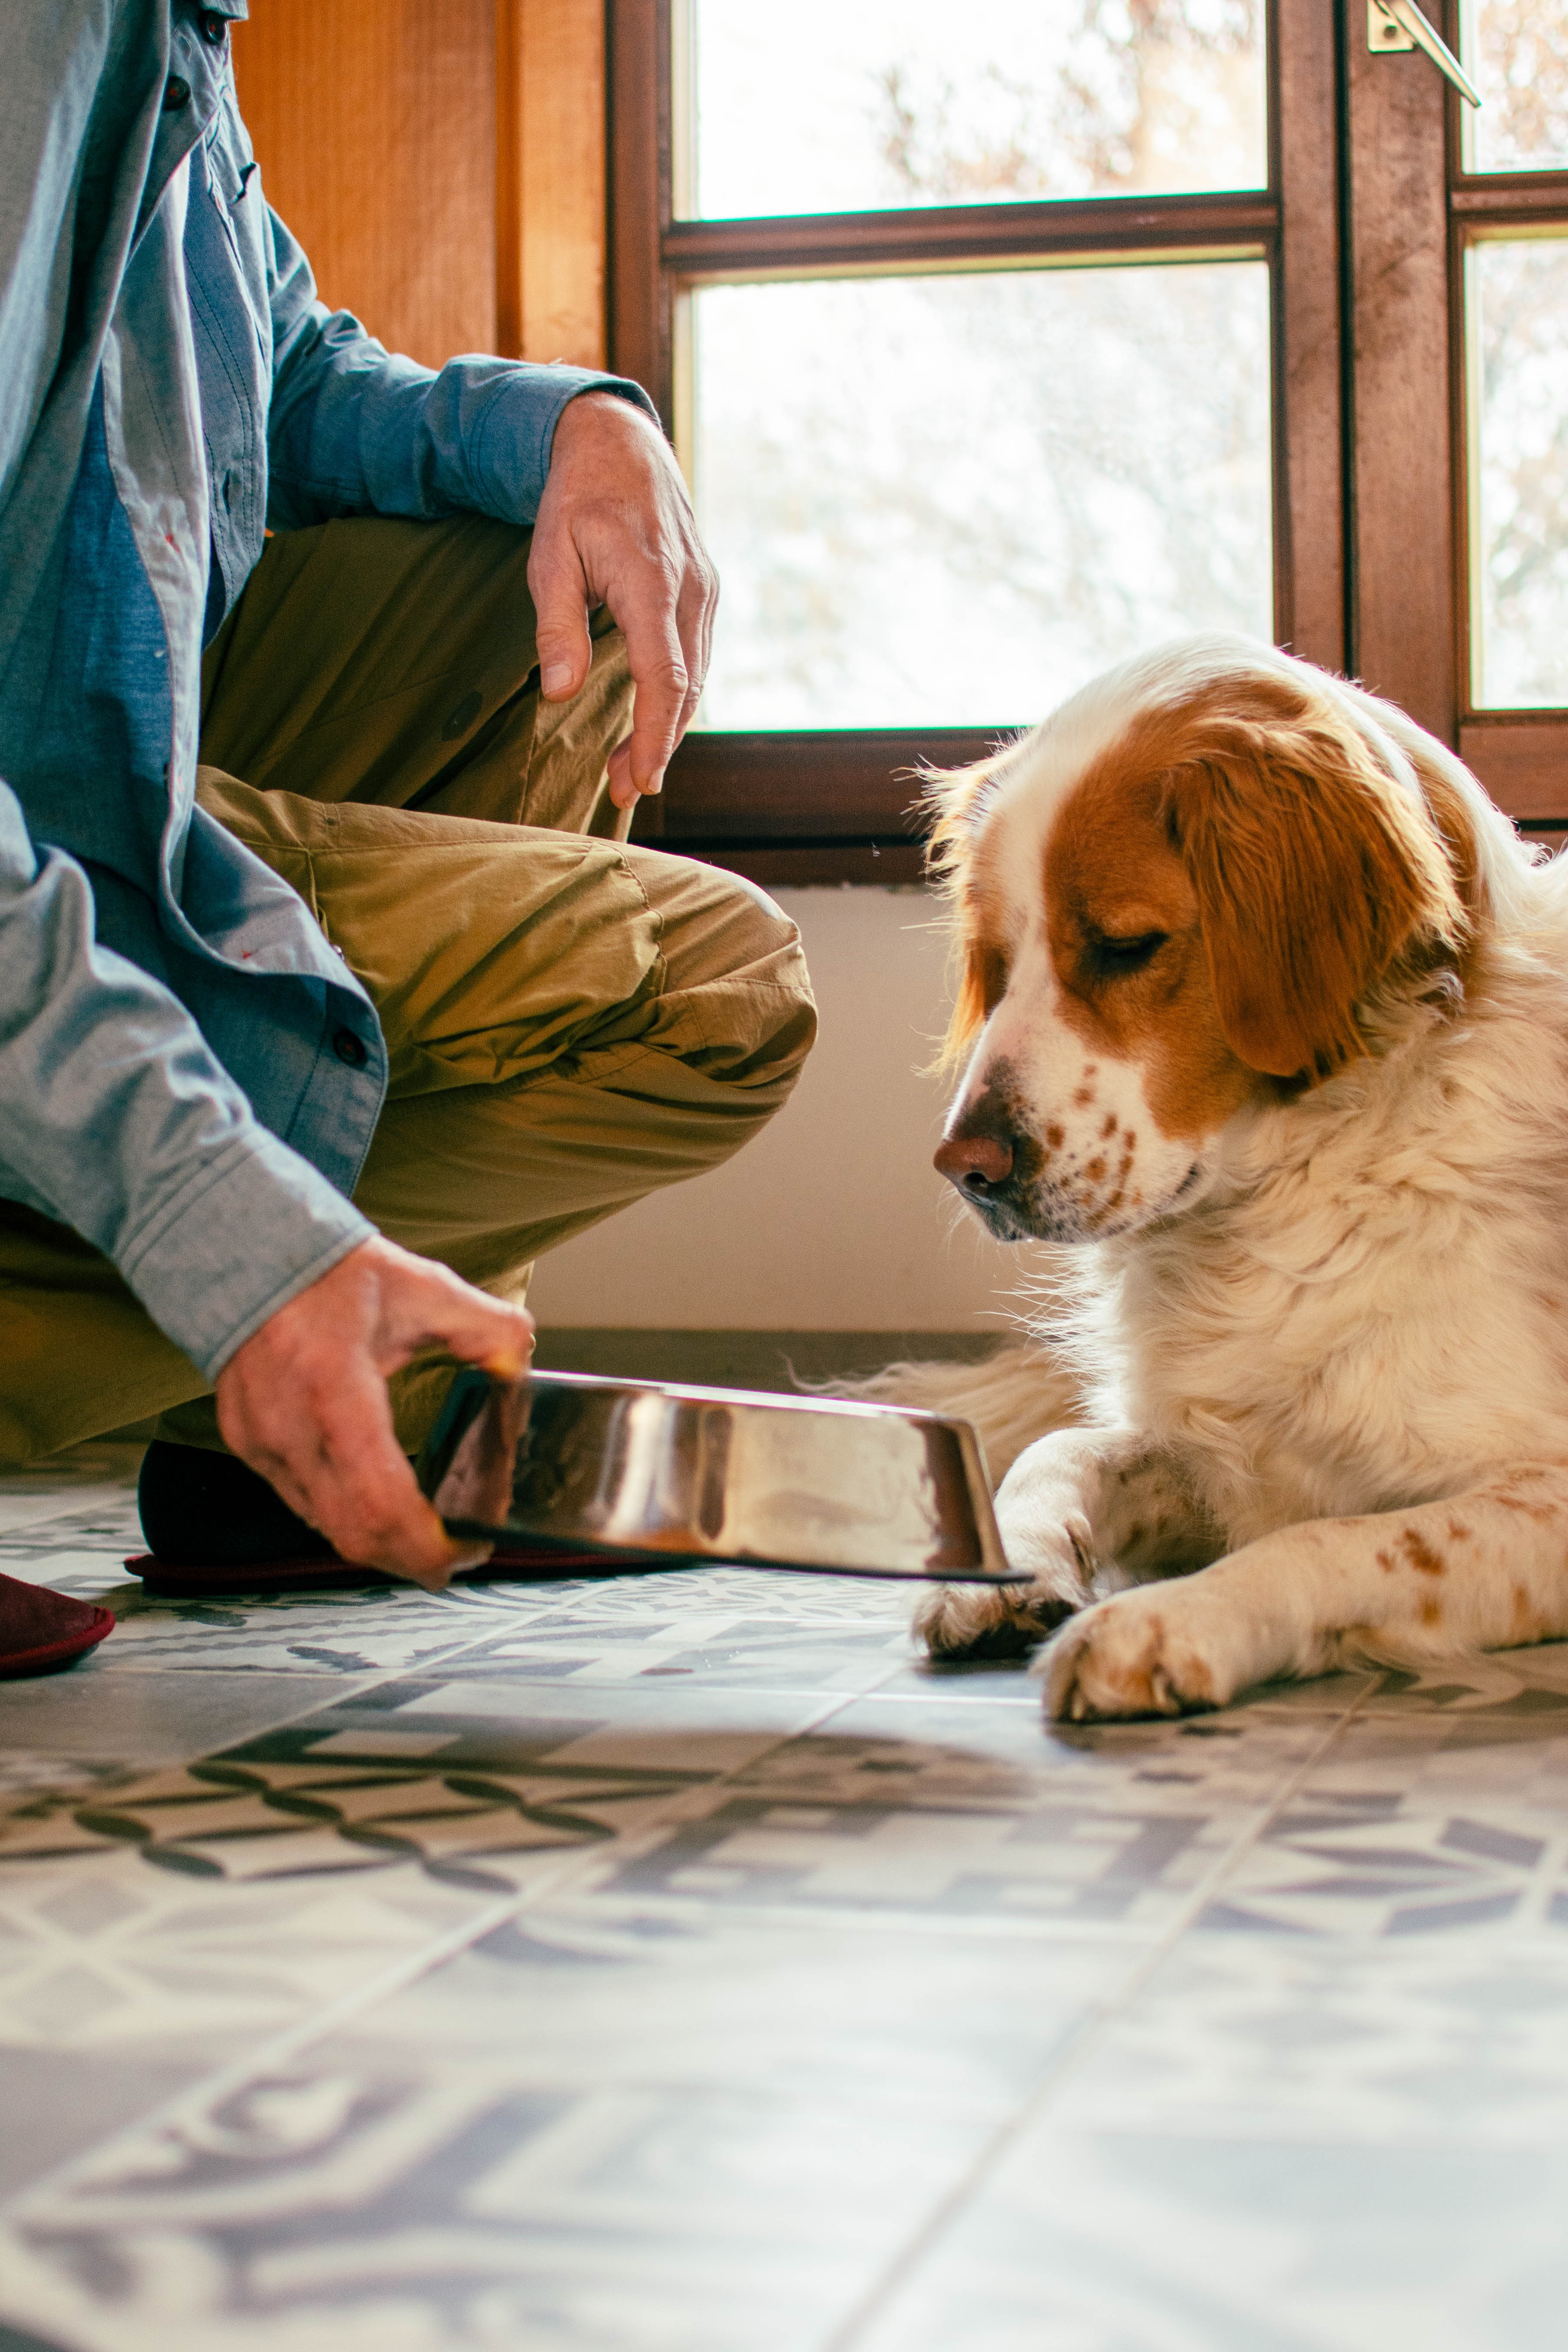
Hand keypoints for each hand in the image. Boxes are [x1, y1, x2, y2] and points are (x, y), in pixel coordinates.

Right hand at [213, 1237, 532, 1588]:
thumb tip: (523, 1369)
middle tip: (452, 1560)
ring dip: (378, 1541)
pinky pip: (301, 1502)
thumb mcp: (425, 1288)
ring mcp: (261, 1441)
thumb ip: (488, 1331)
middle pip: (354, 1532)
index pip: (380, 1501)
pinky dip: (345, 1514)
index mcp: (334, 1390)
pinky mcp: (247, 1445)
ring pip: (326, 1525)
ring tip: (423, 1535)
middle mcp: (289, 1427)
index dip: (425, 1545)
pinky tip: (376, 1503)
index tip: (463, 1554)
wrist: (253, 1255)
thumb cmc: (334, 1272)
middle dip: (410, 1560)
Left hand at [529, 390, 717, 809]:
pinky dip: (676, 697)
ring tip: (631, 771)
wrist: (621, 447)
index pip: (663, 677)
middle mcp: (689, 591)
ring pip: (695, 678)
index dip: (654, 734)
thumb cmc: (577, 501)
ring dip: (666, 728)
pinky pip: (696, 658)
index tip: (643, 779)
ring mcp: (704, 592)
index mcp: (651, 581)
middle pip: (685, 688)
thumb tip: (559, 693)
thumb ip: (557, 626)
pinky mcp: (704, 595)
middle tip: (627, 792)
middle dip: (658, 746)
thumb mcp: (550, 555)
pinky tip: (652, 722)